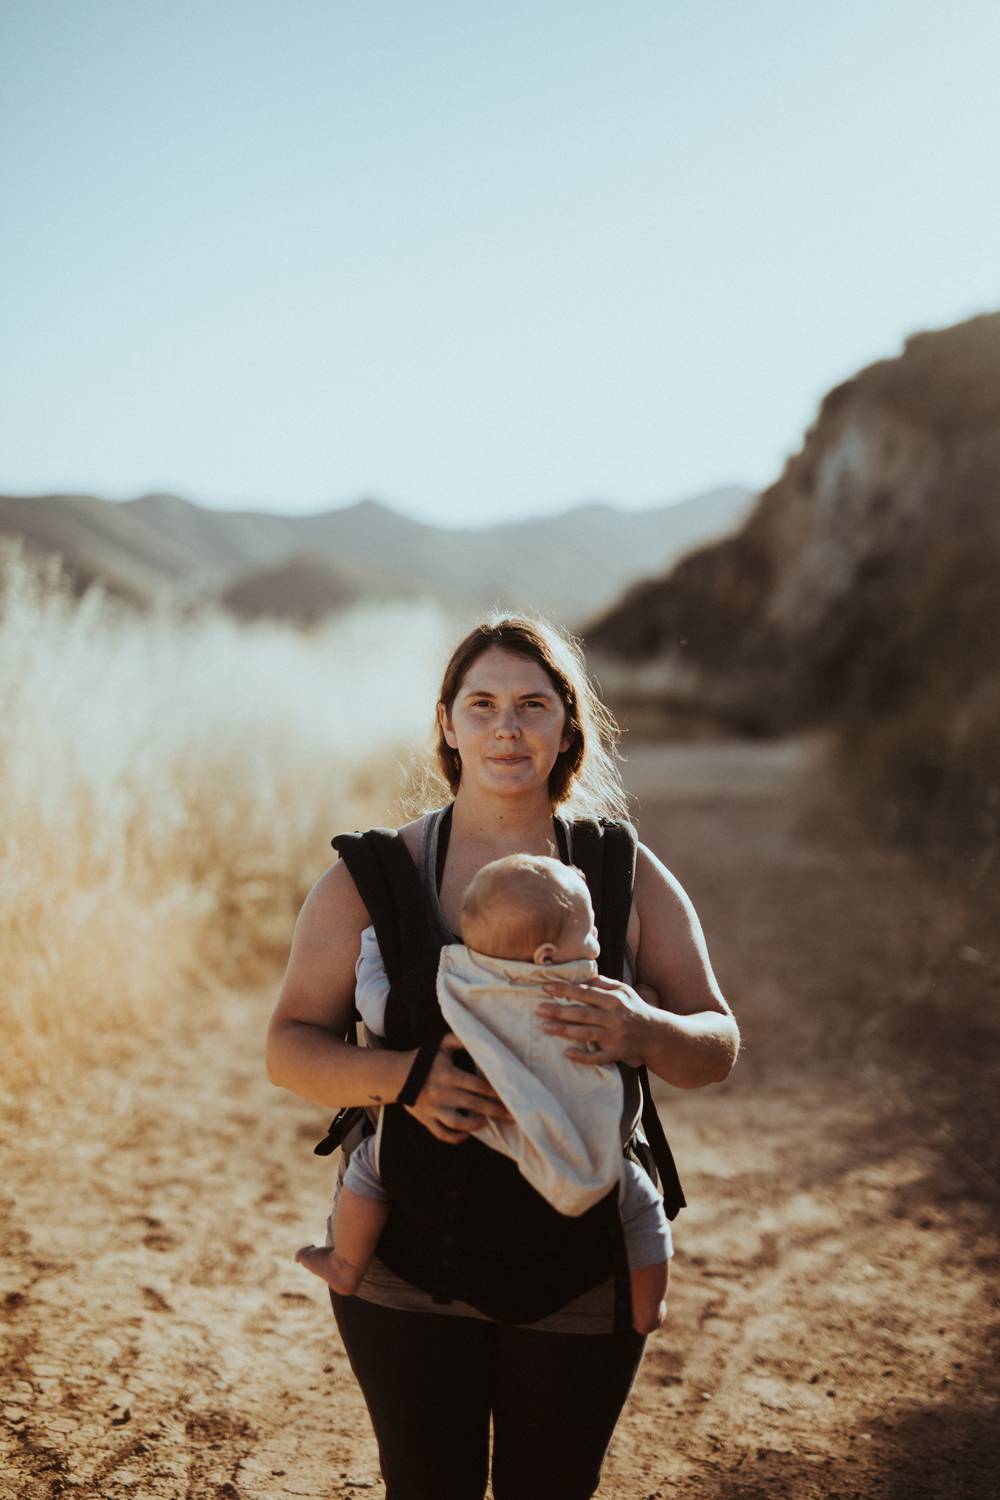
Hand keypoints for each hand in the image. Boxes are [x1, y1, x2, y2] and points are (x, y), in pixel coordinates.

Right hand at [404, 1034, 512, 1143]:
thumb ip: (460, 1040)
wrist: (395, 1075)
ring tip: (487, 1121)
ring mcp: (434, 1109)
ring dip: (476, 1125)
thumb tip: (479, 1038)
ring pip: (459, 1124)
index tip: (512, 1095)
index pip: (479, 1085)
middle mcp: (443, 1093)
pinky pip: (443, 1134)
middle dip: (497, 1111)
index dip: (497, 1092)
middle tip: (514, 1116)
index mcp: (449, 1075)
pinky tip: (466, 1134)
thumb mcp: (440, 1045)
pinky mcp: (426, 1120)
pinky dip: (456, 1137)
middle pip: (476, 1105)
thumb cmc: (423, 1058)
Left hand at [537, 976, 656, 1067]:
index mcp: (614, 1000)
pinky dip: (582, 1056)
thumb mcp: (624, 991)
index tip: (546, 988)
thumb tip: (583, 976)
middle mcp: (614, 1018)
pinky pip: (597, 1057)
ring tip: (545, 1027)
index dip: (565, 990)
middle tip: (539, 1009)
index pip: (585, 993)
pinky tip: (567, 1053)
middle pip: (582, 1014)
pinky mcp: (617, 1053)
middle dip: (559, 1011)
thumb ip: (604, 983)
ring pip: (586, 1034)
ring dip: (564, 1031)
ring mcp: (615, 1036)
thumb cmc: (635, 1008)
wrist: (656, 1034)